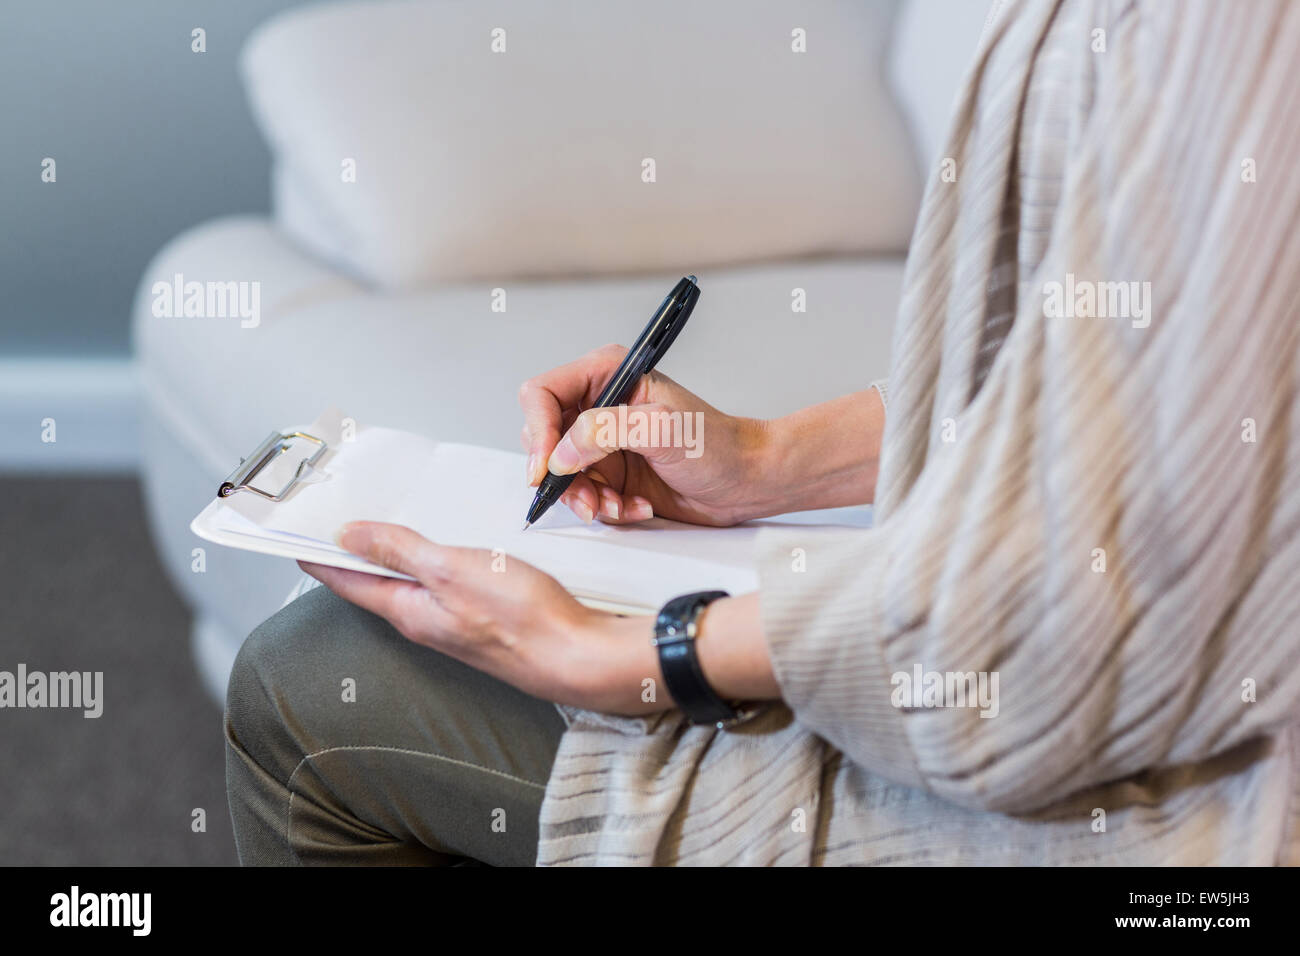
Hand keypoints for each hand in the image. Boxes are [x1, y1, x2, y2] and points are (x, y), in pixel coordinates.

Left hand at [298, 521, 666, 712]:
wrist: (577, 657)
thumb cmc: (522, 619)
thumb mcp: (451, 570)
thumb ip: (400, 551)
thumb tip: (349, 535)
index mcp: (409, 610)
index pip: (347, 581)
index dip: (318, 555)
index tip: (292, 536)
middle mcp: (425, 621)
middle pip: (374, 584)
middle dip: (350, 553)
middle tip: (330, 521)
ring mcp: (454, 623)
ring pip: (407, 585)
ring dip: (388, 557)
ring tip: (376, 529)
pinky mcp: (482, 619)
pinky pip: (440, 587)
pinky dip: (427, 564)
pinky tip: (439, 551)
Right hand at [518, 344, 769, 526]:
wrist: (746, 481)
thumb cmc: (718, 445)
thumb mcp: (662, 429)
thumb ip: (605, 431)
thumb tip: (562, 453)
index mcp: (607, 375)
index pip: (543, 395)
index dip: (538, 431)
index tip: (547, 468)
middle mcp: (599, 406)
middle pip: (544, 438)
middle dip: (561, 475)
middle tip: (588, 497)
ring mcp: (603, 442)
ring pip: (560, 474)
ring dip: (584, 497)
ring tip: (616, 506)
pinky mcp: (612, 473)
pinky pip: (584, 495)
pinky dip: (604, 508)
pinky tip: (634, 508)